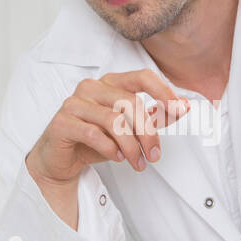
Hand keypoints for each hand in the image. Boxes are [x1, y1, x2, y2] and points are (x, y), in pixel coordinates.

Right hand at [26, 70, 189, 187]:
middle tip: (154, 156)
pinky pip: (93, 133)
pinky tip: (116, 158)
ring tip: (137, 163)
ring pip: (114, 120)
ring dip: (131, 146)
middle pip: (131, 103)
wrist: (59, 160)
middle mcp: (91, 87)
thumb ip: (152, 117)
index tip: (180, 109)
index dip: (164, 92)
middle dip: (148, 133)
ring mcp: (74, 103)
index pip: (142, 77)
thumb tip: (182, 108)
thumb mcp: (128, 129)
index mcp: (110, 83)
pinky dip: (109, 148)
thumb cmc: (93, 140)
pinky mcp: (62, 122)